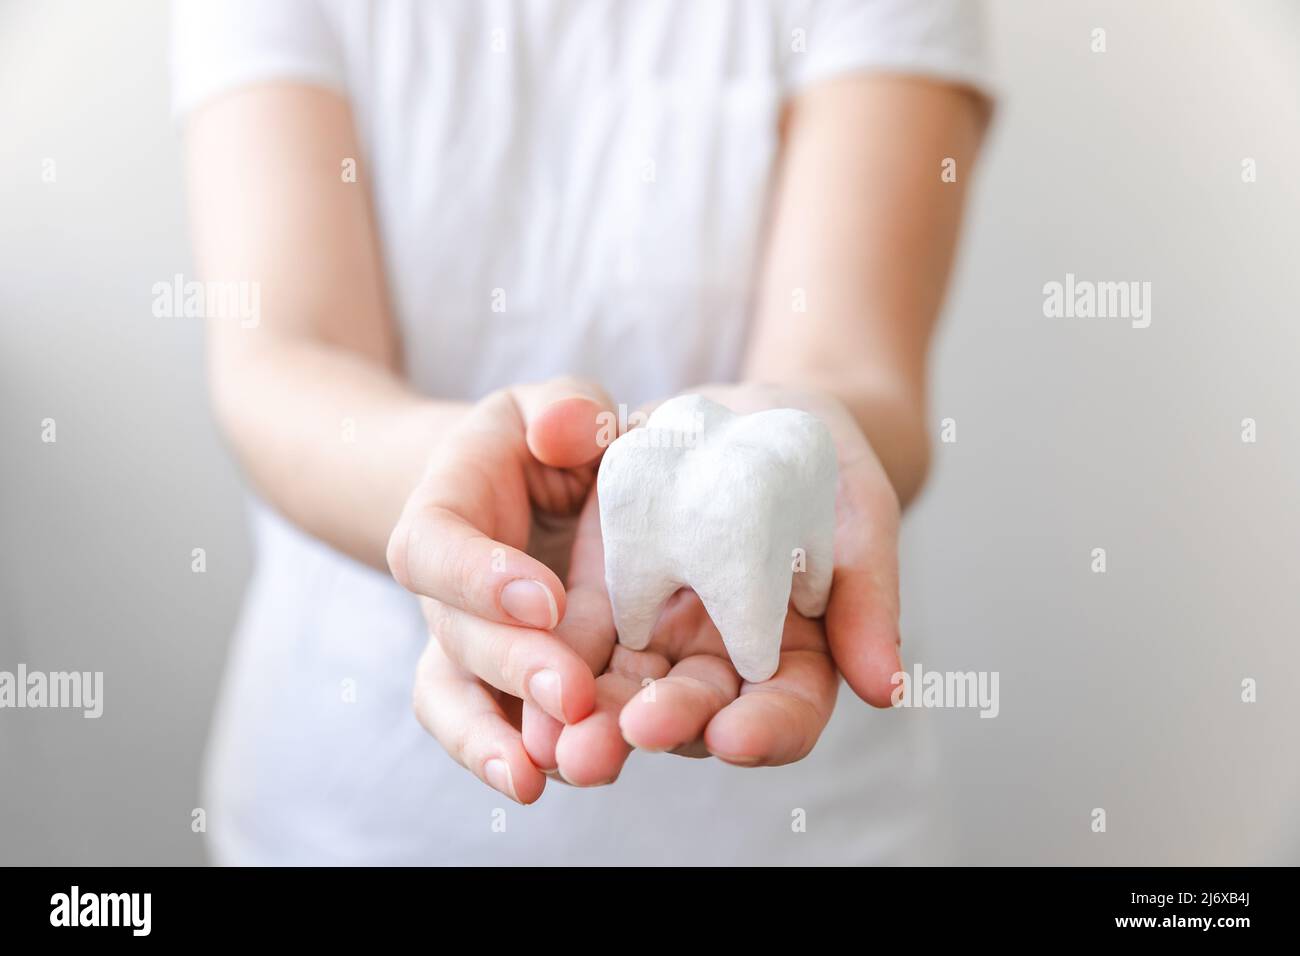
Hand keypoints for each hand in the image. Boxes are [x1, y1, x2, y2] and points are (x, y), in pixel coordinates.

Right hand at [389, 377, 620, 803]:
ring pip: (457, 696)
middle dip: (512, 666)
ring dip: (497, 736)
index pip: (436, 544)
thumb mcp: (561, 405)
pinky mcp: (500, 682)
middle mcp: (443, 588)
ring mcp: (464, 641)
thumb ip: (567, 408)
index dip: (478, 575)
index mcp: (446, 506)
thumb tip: (560, 428)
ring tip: (542, 772)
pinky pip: (486, 724)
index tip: (544, 598)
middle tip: (572, 694)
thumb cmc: (551, 441)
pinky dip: (505, 755)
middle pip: (457, 634)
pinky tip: (543, 781)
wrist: (533, 494)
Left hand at [531, 382, 904, 785]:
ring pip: (628, 692)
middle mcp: (726, 662)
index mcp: (798, 654)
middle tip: (615, 743)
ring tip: (556, 739)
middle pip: (697, 713)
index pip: (789, 709)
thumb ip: (869, 593)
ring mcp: (664, 637)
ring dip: (591, 718)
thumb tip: (886, 689)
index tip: (733, 735)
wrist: (754, 417)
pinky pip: (579, 640)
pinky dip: (554, 661)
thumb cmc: (825, 464)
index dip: (767, 730)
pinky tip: (526, 672)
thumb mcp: (859, 510)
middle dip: (659, 728)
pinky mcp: (610, 601)